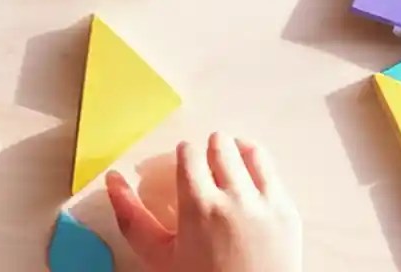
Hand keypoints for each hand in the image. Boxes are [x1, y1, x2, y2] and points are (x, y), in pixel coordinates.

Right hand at [106, 134, 300, 271]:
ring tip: (228, 163)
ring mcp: (265, 203)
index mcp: (199, 206)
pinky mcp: (287, 211)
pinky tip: (250, 177)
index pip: (189, 153)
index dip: (184, 155)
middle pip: (219, 145)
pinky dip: (259, 167)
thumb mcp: (158, 255)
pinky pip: (273, 171)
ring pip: (249, 152)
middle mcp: (234, 198)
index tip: (184, 164)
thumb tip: (112, 178)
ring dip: (235, 151)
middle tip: (205, 165)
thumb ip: (131, 215)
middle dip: (209, 150)